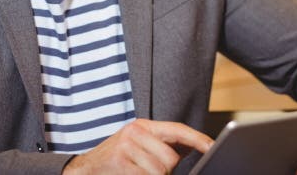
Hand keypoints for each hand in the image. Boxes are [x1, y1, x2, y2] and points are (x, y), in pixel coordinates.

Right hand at [63, 119, 212, 173]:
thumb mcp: (137, 145)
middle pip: (171, 158)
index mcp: (143, 125)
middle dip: (165, 171)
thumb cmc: (115, 159)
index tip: (212, 146)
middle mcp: (135, 132)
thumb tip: (190, 149)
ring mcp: (126, 147)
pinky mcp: (120, 162)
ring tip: (138, 173)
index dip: (198, 138)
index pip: (178, 129)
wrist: (83, 169)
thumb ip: (161, 144)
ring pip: (160, 171)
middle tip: (148, 171)